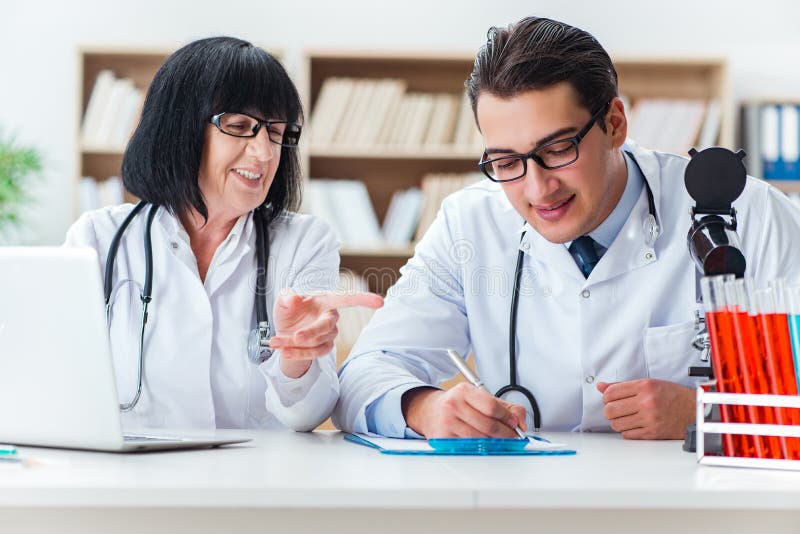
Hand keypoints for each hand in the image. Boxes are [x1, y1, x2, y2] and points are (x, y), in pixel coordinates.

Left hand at [268, 289, 383, 377]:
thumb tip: (293, 298)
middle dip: (312, 332)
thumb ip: (286, 298)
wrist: (285, 328)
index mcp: (325, 300)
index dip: (364, 299)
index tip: (380, 302)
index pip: (347, 299)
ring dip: (295, 343)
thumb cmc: (289, 309)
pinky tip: (282, 349)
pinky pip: (314, 354)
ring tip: (274, 341)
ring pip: (317, 342)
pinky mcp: (324, 347)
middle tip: (296, 336)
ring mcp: (329, 334)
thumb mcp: (283, 300)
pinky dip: (297, 353)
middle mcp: (331, 317)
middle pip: (328, 327)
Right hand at [402, 383, 526, 437]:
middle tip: (514, 437)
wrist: (429, 411)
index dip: (507, 417)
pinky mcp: (444, 438)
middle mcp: (453, 405)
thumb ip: (504, 407)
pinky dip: (482, 448)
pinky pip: (469, 447)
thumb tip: (520, 422)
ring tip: (503, 442)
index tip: (516, 424)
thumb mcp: (479, 397)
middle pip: (488, 425)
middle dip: (506, 434)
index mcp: (464, 391)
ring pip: (480, 438)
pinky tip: (487, 446)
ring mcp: (447, 423)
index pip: (491, 406)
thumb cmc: (457, 405)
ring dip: (496, 443)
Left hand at [596, 378, 694, 439]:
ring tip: (625, 418)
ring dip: (617, 422)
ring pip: (616, 424)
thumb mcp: (649, 383)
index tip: (611, 398)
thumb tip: (601, 386)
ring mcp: (649, 419)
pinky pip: (627, 435)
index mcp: (645, 386)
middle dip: (610, 410)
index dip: (607, 397)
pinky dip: (627, 431)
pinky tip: (634, 425)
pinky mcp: (653, 433)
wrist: (696, 411)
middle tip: (616, 409)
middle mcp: (646, 402)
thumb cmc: (673, 396)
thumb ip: (623, 385)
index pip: (611, 393)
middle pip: (610, 410)